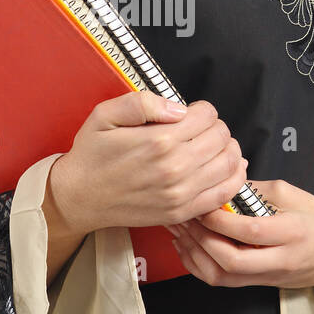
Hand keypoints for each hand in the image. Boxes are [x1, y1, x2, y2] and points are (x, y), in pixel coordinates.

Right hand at [46, 92, 248, 235]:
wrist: (79, 197)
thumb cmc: (92, 155)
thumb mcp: (105, 115)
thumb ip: (142, 102)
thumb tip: (178, 108)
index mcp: (158, 141)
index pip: (207, 116)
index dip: (203, 109)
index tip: (192, 113)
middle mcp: (174, 168)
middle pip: (221, 138)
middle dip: (216, 127)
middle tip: (202, 128)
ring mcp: (180, 193)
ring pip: (229, 163)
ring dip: (228, 149)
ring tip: (214, 145)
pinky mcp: (182, 211)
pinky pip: (224, 193)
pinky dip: (234, 177)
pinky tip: (225, 167)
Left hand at [165, 176, 313, 291]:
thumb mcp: (292, 194)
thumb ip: (255, 191)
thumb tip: (221, 187)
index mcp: (292, 232)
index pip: (250, 231)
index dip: (220, 220)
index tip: (203, 205)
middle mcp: (279, 259)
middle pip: (232, 261)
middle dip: (203, 240)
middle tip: (187, 218)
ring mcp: (268, 276)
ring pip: (223, 277)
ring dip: (196, 255)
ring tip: (181, 231)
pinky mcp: (259, 283)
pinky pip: (223, 281)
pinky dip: (200, 266)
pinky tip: (188, 248)